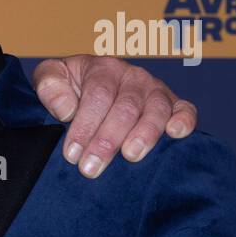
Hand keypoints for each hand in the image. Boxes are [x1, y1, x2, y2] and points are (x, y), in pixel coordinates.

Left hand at [32, 54, 197, 178]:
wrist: (89, 85)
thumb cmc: (68, 86)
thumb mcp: (51, 78)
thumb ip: (49, 86)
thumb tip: (67, 110)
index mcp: (103, 68)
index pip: (97, 96)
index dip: (85, 125)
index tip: (72, 154)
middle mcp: (133, 77)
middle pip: (125, 107)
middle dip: (107, 140)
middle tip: (91, 168)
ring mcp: (155, 90)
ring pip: (156, 110)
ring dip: (144, 134)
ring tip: (131, 156)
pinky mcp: (174, 105)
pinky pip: (185, 109)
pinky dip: (184, 120)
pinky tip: (175, 134)